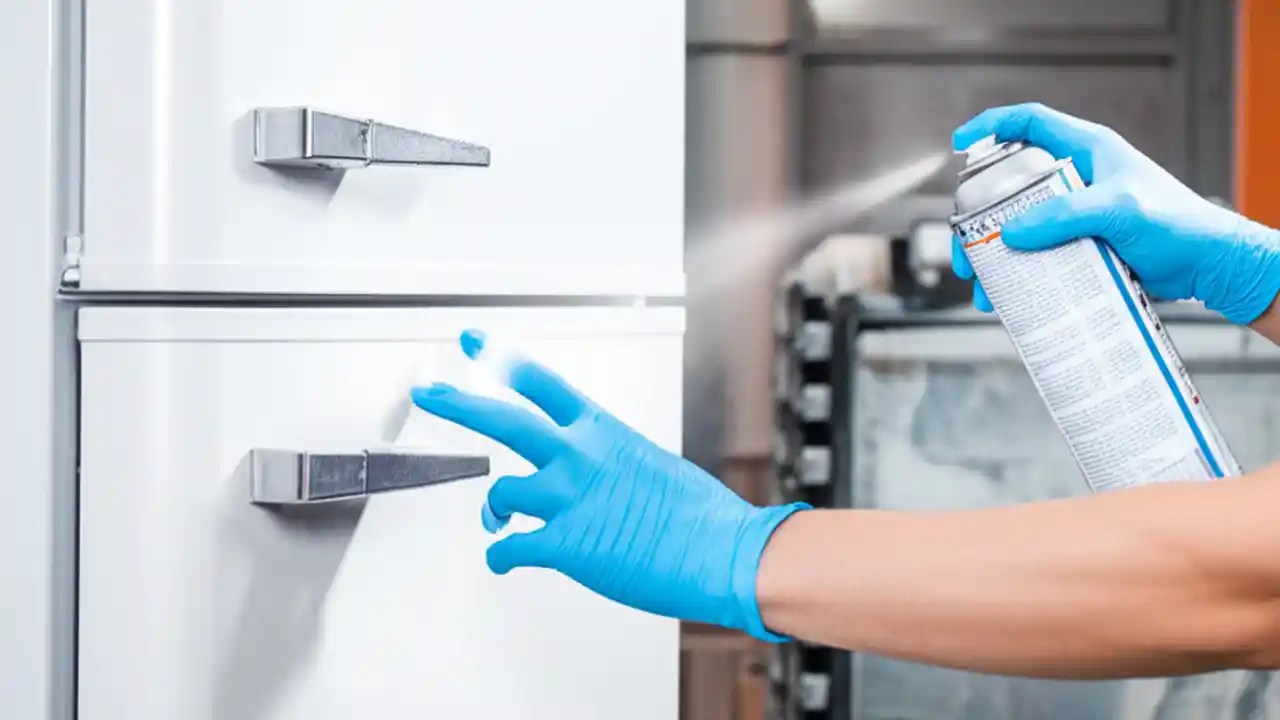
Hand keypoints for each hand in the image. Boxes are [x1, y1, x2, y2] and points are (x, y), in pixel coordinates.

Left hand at [411, 330, 808, 640]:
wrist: (722, 552)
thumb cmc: (700, 515)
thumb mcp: (654, 465)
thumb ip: (612, 462)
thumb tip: (597, 476)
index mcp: (603, 432)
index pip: (541, 384)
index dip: (501, 359)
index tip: (475, 342)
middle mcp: (579, 457)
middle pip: (502, 420)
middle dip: (457, 403)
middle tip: (428, 392)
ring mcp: (569, 499)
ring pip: (498, 494)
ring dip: (493, 510)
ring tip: (497, 521)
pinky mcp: (565, 545)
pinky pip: (509, 548)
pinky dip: (501, 556)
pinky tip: (504, 559)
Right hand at [951, 103, 1279, 323]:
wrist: (1208, 266)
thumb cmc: (1176, 223)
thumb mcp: (1118, 210)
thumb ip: (1064, 216)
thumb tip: (1011, 233)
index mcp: (1086, 150)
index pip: (1029, 123)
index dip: (991, 128)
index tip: (960, 145)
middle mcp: (1075, 179)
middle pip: (1010, 186)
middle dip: (978, 216)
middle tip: (965, 246)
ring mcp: (1074, 214)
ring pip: (1018, 228)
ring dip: (993, 256)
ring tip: (982, 284)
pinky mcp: (1079, 246)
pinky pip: (1037, 256)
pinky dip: (1018, 276)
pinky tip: (1005, 298)